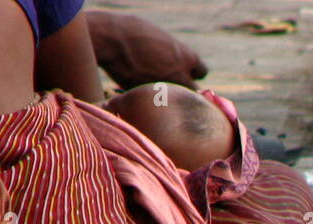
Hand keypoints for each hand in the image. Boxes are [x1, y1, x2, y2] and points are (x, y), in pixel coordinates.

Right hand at [85, 12, 207, 88]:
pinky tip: (142, 89)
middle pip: (193, 90)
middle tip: (170, 83)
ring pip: (176, 99)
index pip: (201, 71)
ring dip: (170, 97)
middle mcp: (182, 75)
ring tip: (155, 88)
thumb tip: (174, 61)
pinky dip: (153, 100)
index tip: (183, 70)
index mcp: (187, 57)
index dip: (192, 71)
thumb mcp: (161, 39)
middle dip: (184, 88)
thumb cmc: (132, 32)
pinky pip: (158, 103)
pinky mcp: (152, 98)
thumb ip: (173, 54)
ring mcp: (168, 89)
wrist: (112, 40)